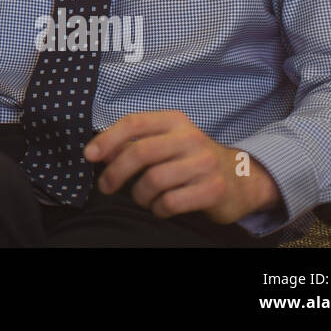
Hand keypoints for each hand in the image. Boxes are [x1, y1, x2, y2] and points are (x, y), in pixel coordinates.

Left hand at [83, 111, 281, 224]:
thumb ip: (135, 142)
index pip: (134, 123)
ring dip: (139, 195)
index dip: (107, 139)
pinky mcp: (212, 190)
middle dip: (115, 173)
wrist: (241, 179)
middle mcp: (190, 138)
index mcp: (175, 121)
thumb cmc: (191, 159)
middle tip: (106, 186)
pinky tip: (160, 207)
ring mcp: (203, 164)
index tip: (89, 156)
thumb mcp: (167, 141)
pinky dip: (157, 208)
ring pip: (153, 181)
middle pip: (139, 153)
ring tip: (141, 198)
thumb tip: (98, 151)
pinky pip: (170, 202)